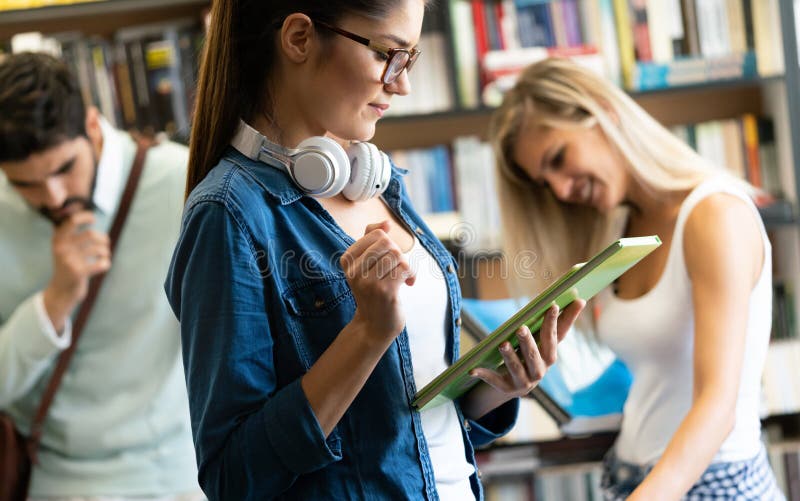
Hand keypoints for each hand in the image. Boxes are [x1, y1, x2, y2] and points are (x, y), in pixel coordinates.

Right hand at [43, 211, 110, 328]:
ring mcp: (69, 261)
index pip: (72, 221)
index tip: (93, 219)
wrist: (61, 291)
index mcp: (58, 239)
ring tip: (104, 256)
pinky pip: (102, 263)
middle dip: (103, 238)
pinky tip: (103, 265)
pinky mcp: (78, 273)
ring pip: (99, 249)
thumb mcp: (64, 248)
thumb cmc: (69, 265)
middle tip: (105, 244)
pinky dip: (106, 263)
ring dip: (106, 252)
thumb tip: (90, 215)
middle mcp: (61, 248)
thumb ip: (72, 234)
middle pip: (91, 234)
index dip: (86, 217)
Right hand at [340, 221, 415, 344]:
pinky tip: (408, 284)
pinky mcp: (385, 292)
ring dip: (405, 265)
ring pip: (397, 255)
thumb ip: (372, 239)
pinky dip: (411, 275)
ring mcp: (369, 282)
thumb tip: (385, 222)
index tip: (388, 257)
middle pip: (387, 242)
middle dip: (398, 253)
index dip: (388, 242)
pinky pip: (405, 268)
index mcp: (347, 260)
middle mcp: (354, 271)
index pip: (375, 233)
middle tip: (397, 268)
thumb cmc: (373, 290)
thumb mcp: (367, 264)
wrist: (374, 325)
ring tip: (402, 277)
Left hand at [470, 300, 585, 397]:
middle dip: (529, 342)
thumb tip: (579, 298)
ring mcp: (524, 382)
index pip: (555, 338)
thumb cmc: (530, 354)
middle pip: (535, 356)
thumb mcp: (542, 340)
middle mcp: (540, 370)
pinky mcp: (507, 389)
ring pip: (517, 369)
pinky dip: (484, 375)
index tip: (554, 305)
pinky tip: (472, 370)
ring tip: (503, 344)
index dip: (555, 323)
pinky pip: (495, 381)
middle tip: (521, 328)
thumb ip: (557, 323)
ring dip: (510, 357)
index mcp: (550, 355)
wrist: (513, 384)